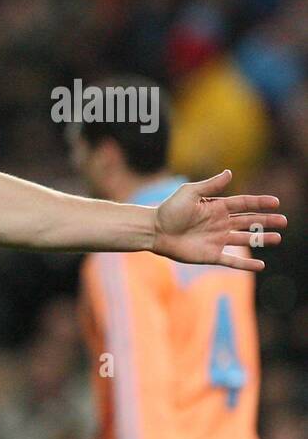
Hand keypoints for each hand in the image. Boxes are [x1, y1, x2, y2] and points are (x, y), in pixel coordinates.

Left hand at [152, 170, 285, 270]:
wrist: (154, 231)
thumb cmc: (169, 210)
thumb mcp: (190, 193)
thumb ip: (211, 185)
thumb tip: (230, 172)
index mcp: (217, 207)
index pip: (244, 204)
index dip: (260, 203)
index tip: (276, 202)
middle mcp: (220, 223)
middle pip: (249, 221)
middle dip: (267, 221)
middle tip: (284, 221)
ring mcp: (217, 240)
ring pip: (245, 239)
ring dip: (261, 239)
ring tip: (277, 238)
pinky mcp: (210, 255)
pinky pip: (232, 260)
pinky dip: (246, 264)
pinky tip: (261, 266)